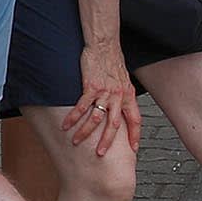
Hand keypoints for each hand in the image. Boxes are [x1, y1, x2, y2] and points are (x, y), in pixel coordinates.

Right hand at [63, 41, 140, 156]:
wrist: (105, 46)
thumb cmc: (112, 64)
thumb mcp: (124, 82)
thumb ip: (122, 97)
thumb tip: (121, 110)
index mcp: (128, 96)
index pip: (135, 120)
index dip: (135, 135)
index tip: (134, 149)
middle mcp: (119, 96)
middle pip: (114, 124)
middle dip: (107, 141)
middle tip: (100, 154)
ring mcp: (105, 92)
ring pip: (96, 118)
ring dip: (85, 132)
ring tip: (76, 141)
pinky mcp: (91, 87)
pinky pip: (82, 106)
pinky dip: (73, 117)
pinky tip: (66, 125)